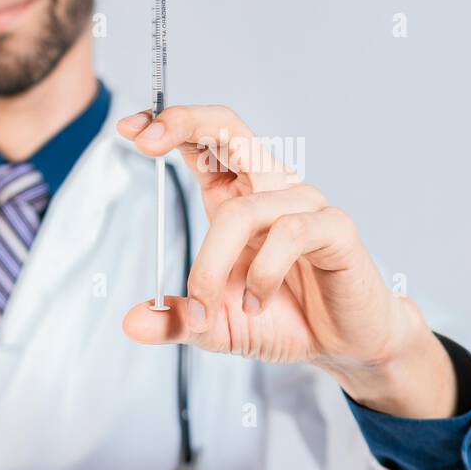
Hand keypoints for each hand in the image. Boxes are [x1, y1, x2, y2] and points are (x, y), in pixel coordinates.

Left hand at [117, 105, 456, 418]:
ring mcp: (305, 203)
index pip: (204, 140)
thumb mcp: (216, 327)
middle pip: (229, 128)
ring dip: (213, 265)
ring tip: (212, 308)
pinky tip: (257, 302)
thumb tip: (133, 322)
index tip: (129, 131)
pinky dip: (262, 274)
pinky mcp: (336, 228)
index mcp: (237, 195)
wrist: (342, 346)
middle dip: (184, 123)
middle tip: (146, 141)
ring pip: (243, 210)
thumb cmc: (284, 320)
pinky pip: (291, 234)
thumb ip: (177, 321)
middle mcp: (270, 188)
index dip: (168, 125)